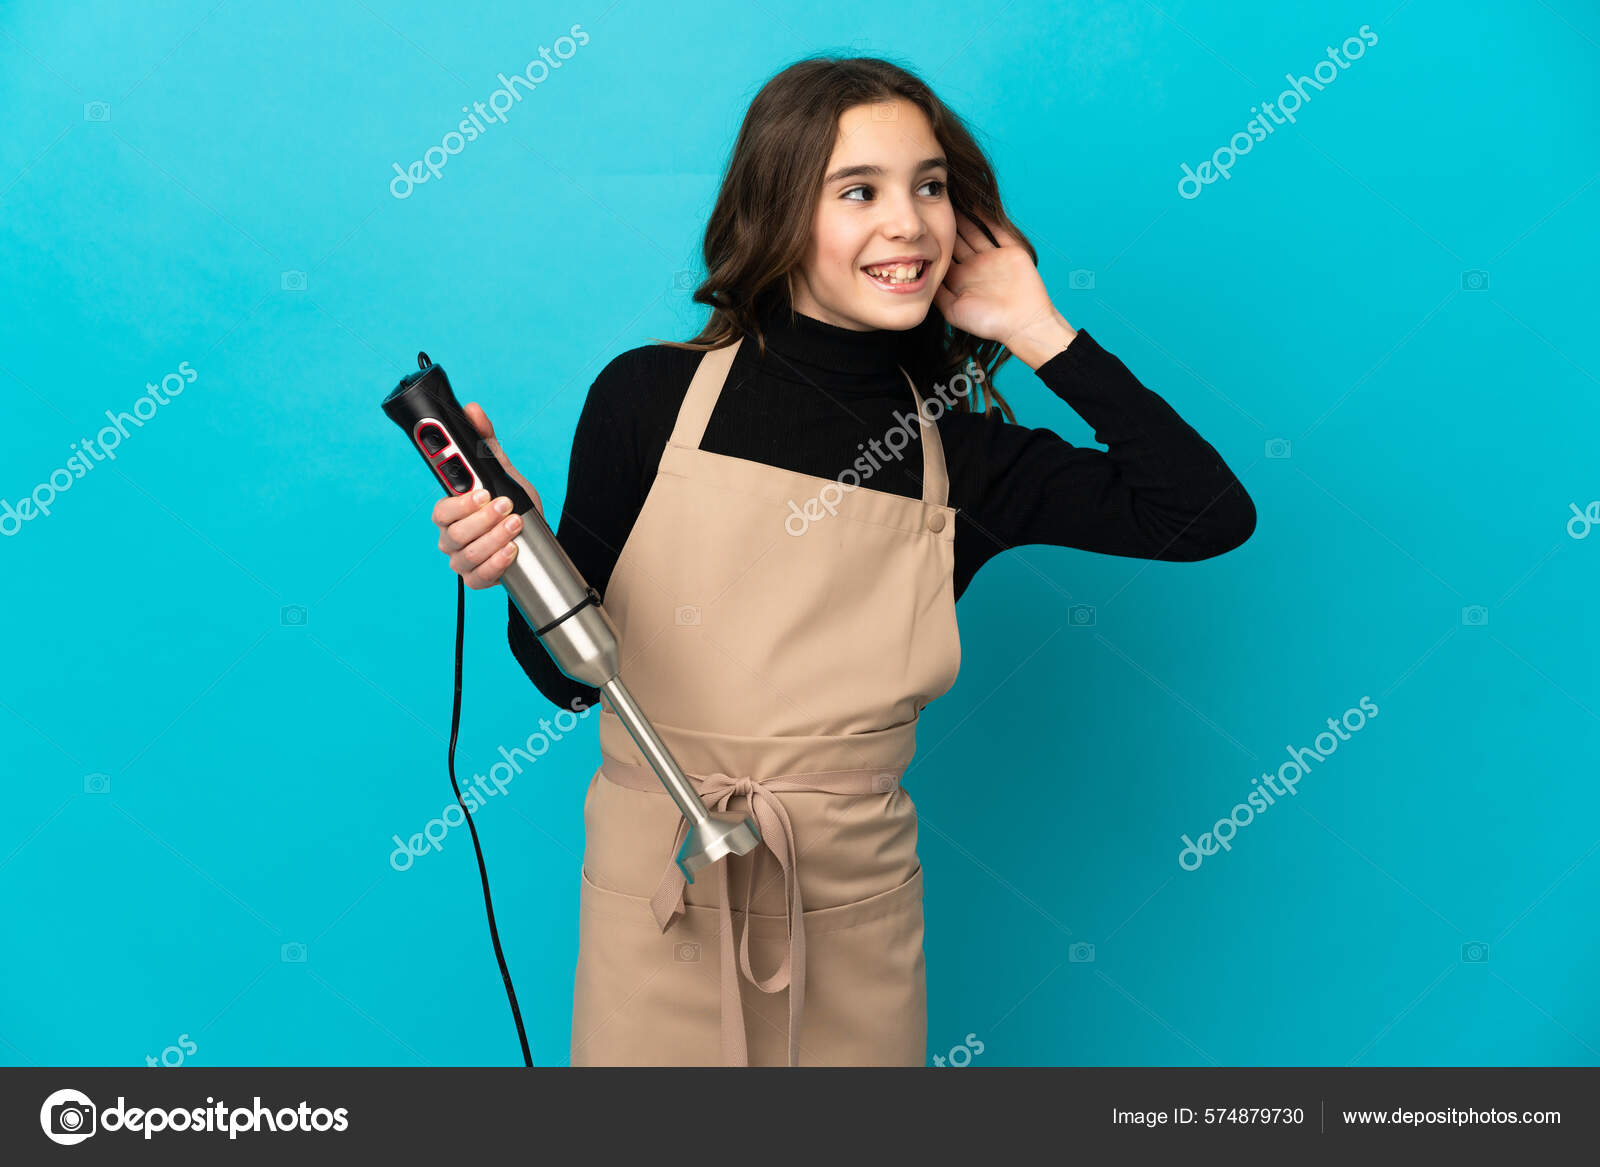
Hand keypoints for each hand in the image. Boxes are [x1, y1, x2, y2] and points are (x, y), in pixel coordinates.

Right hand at [431, 403, 543, 588]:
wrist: (533, 537)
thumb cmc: (510, 504)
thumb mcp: (502, 472)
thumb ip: (485, 442)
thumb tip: (472, 409)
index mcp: (450, 512)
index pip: (442, 510)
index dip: (460, 503)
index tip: (483, 493)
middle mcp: (451, 537)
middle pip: (455, 533)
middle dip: (485, 519)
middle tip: (508, 506)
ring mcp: (461, 560)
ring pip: (468, 554)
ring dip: (494, 539)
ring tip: (515, 524)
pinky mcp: (476, 579)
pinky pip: (478, 577)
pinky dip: (496, 564)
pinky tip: (511, 550)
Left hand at [933, 209, 1076, 369]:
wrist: (1023, 324)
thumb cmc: (988, 323)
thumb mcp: (953, 311)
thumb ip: (936, 293)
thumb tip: (916, 277)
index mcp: (960, 279)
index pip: (942, 255)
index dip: (931, 241)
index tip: (918, 225)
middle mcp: (975, 266)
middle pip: (957, 239)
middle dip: (946, 223)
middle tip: (931, 204)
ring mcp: (993, 257)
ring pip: (975, 231)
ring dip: (964, 216)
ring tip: (951, 197)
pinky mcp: (1011, 251)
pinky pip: (998, 230)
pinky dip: (988, 216)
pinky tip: (976, 203)